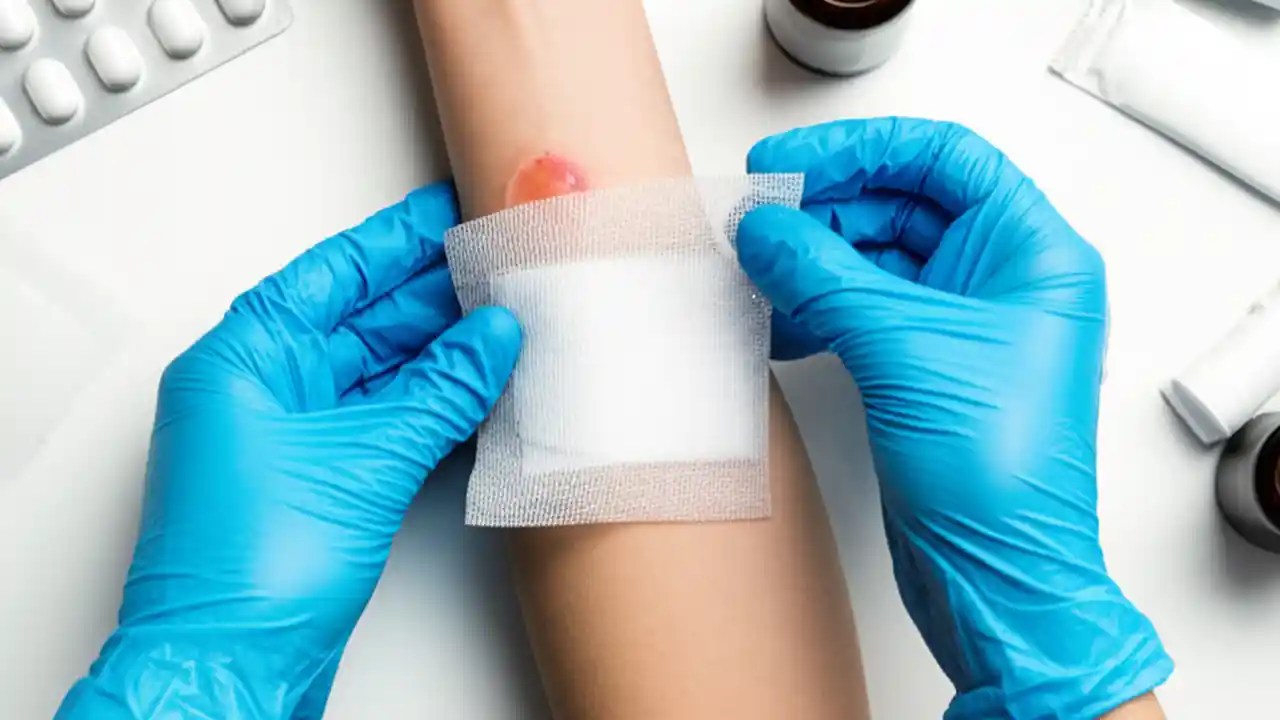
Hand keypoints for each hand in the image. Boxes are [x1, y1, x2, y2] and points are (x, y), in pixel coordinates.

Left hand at [56, 182, 520, 719]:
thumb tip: (492, 336)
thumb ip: (439, 392)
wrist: (231, 665)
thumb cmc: (247, 570)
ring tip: (502, 317)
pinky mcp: (321, 478)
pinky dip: (431, 400)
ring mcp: (291, 435)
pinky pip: (385, 417)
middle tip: (494, 265)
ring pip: (378, 370)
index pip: (331, 275)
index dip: (394, 242)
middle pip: (358, 318)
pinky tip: (477, 382)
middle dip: (429, 294)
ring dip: (437, 349)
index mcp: (242, 359)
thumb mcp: (364, 460)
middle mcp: (261, 389)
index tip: (445, 213)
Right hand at [737, 119, 1171, 718]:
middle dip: (824, 210)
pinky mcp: (920, 371)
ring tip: (755, 264)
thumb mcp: (905, 353)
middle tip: (759, 217)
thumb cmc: (1001, 481)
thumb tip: (766, 228)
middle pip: (902, 206)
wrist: (995, 582)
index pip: (946, 161)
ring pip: (872, 261)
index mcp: (1033, 258)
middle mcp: (1002, 285)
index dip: (863, 151)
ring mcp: (960, 330)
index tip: (792, 164)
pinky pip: (858, 313)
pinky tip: (772, 317)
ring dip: (809, 260)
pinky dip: (811, 308)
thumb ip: (824, 278)